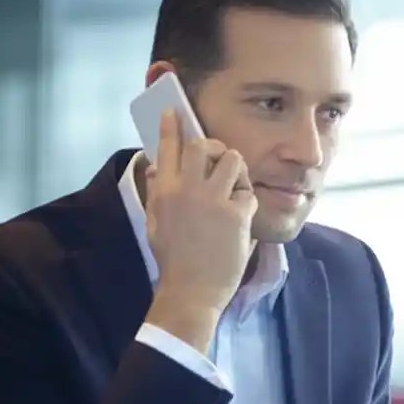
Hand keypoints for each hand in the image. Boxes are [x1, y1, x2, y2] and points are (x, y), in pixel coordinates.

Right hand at [143, 109, 256, 350]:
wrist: (191, 292)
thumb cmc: (173, 260)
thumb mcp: (156, 224)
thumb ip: (156, 192)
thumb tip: (154, 166)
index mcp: (164, 192)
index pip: (167, 148)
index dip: (171, 125)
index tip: (174, 111)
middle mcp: (186, 190)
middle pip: (202, 145)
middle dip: (212, 145)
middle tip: (218, 156)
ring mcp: (213, 200)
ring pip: (232, 159)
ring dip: (236, 169)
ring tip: (234, 187)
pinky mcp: (236, 214)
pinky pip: (249, 191)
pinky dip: (248, 200)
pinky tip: (241, 215)